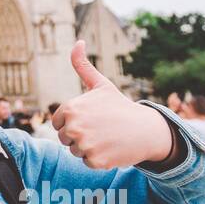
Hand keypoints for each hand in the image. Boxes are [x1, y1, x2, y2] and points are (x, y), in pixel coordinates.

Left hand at [51, 40, 171, 168]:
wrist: (146, 129)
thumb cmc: (120, 106)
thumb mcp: (100, 85)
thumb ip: (82, 65)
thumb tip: (78, 42)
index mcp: (71, 108)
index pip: (58, 123)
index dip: (73, 121)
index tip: (90, 117)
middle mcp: (74, 127)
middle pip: (64, 138)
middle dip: (79, 136)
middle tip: (100, 128)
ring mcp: (85, 145)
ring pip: (75, 151)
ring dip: (88, 147)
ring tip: (106, 137)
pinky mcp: (95, 161)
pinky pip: (87, 162)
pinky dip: (98, 159)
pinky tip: (111, 148)